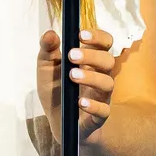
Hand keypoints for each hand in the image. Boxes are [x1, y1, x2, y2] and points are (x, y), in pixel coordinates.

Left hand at [37, 28, 116, 143]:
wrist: (57, 122)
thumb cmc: (56, 91)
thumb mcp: (46, 69)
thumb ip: (47, 50)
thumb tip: (49, 33)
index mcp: (90, 61)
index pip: (105, 43)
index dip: (98, 36)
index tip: (81, 34)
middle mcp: (100, 76)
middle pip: (108, 61)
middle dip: (91, 56)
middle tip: (71, 56)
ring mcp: (101, 96)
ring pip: (108, 83)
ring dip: (91, 78)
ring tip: (72, 76)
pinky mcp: (99, 116)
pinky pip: (103, 110)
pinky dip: (93, 105)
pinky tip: (79, 102)